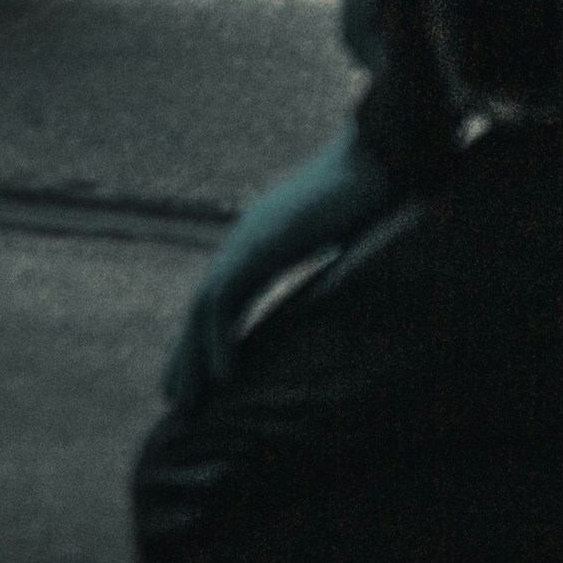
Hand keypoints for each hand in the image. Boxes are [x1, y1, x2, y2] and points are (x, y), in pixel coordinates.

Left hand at [163, 128, 398, 407]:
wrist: (383, 155)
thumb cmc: (374, 193)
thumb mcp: (344, 242)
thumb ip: (331, 270)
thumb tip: (351, 299)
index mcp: (265, 241)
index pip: (224, 299)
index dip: (211, 341)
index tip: (207, 385)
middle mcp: (248, 240)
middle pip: (205, 307)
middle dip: (189, 357)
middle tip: (180, 407)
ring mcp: (251, 239)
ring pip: (205, 308)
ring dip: (193, 358)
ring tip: (189, 405)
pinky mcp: (261, 243)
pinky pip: (226, 298)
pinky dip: (218, 340)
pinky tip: (224, 378)